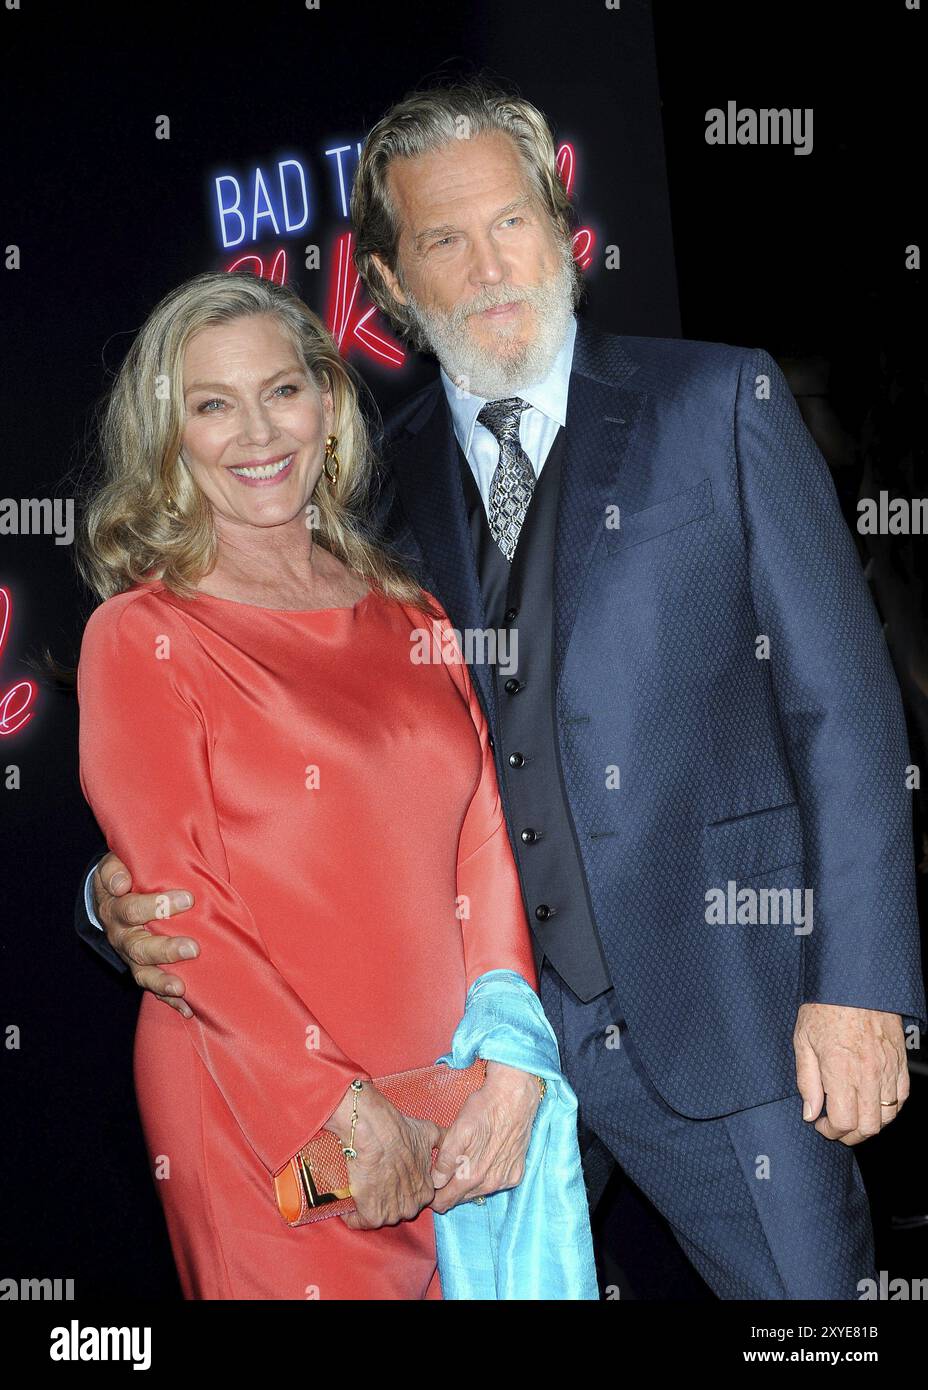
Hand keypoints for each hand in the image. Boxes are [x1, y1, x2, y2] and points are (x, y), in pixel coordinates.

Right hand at [92, 852, 199, 1017]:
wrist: (111, 897)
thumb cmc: (124, 877)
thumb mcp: (114, 866)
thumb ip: (116, 870)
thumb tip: (121, 884)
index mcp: (116, 909)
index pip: (132, 909)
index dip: (156, 905)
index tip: (187, 899)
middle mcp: (122, 937)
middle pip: (139, 947)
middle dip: (165, 949)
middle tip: (192, 948)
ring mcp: (131, 957)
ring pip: (143, 973)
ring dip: (163, 981)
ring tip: (181, 987)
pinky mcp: (142, 969)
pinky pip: (153, 987)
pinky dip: (169, 1000)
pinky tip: (187, 1009)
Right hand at [326, 1083, 440, 1229]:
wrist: (375, 1133)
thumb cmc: (400, 1132)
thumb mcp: (430, 1134)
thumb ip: (442, 1142)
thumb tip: (448, 1143)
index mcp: (427, 1192)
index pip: (416, 1197)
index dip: (403, 1187)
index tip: (392, 1178)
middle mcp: (413, 1207)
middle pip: (399, 1209)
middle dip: (390, 1199)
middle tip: (377, 1183)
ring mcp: (392, 1214)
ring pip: (381, 1216)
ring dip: (372, 1207)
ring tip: (362, 1192)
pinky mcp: (372, 1216)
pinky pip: (360, 1222)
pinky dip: (353, 1216)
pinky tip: (348, 1207)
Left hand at [429, 1060, 540, 1212]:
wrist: (514, 1097)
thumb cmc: (483, 1109)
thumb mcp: (458, 1130)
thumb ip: (446, 1160)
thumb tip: (436, 1182)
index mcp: (472, 1177)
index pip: (446, 1202)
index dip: (434, 1196)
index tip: (429, 1186)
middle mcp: (490, 1185)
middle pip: (462, 1198)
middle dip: (450, 1189)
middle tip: (444, 1170)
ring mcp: (505, 1181)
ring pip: (478, 1192)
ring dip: (468, 1183)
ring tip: (464, 1161)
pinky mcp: (516, 1174)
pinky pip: (496, 1184)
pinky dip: (487, 1176)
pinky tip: (484, 1159)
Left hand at [793, 1002, 909, 1143]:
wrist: (853, 981)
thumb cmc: (824, 1006)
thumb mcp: (802, 1040)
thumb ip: (806, 1081)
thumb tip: (810, 1112)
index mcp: (841, 1070)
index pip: (843, 1122)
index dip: (830, 1131)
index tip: (820, 1124)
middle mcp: (868, 1073)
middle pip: (868, 1126)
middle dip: (850, 1134)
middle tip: (835, 1126)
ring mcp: (888, 1068)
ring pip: (888, 1116)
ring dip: (869, 1123)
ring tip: (853, 1115)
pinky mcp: (901, 1061)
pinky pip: (902, 1096)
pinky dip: (889, 1107)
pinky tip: (873, 1101)